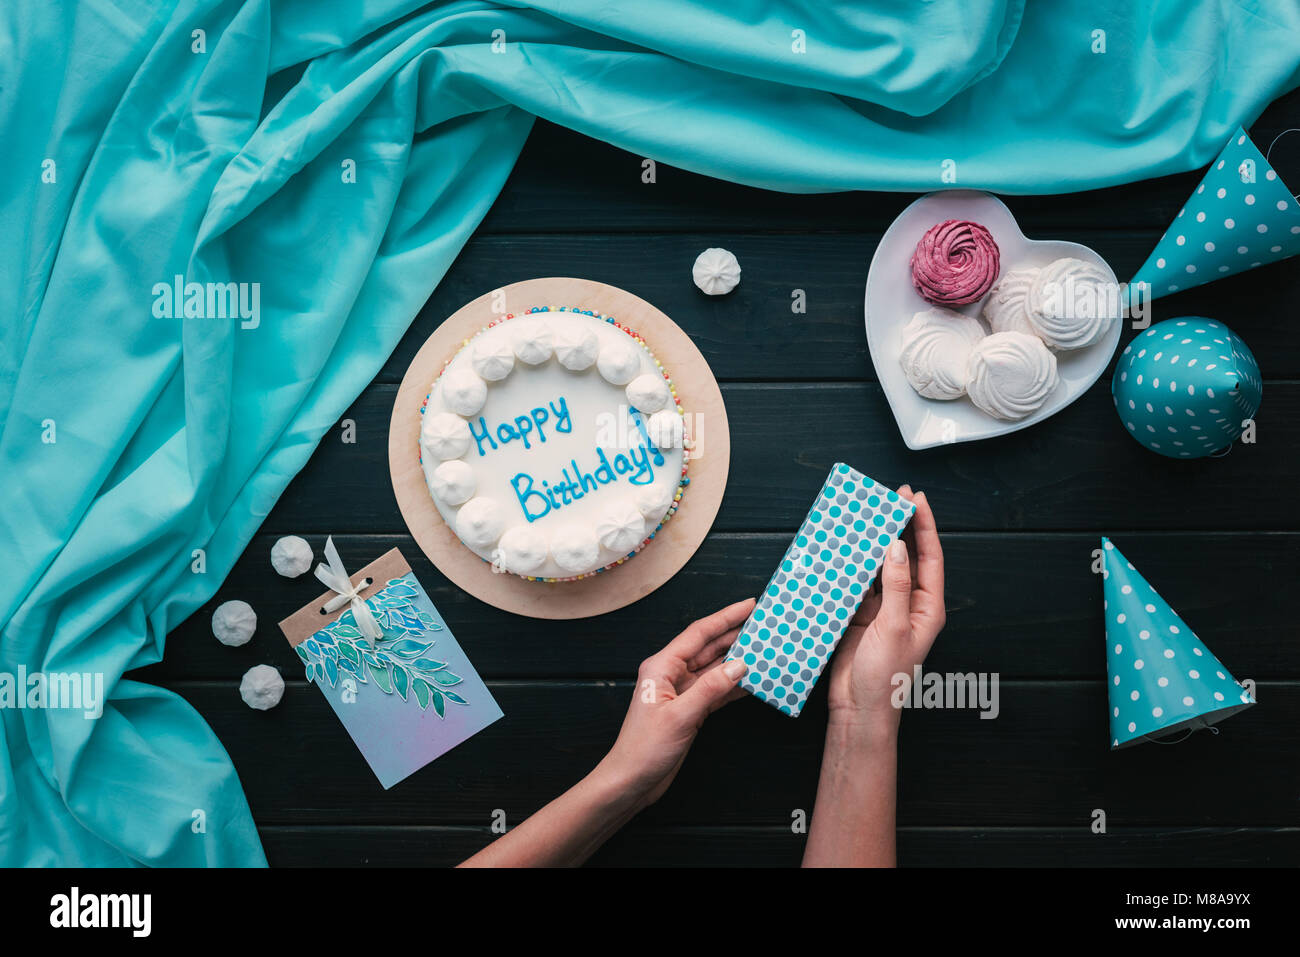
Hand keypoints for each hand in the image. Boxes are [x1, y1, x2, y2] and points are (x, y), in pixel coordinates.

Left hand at [595, 598, 754, 806]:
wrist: (632, 781)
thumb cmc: (645, 748)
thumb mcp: (680, 715)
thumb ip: (711, 688)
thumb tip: (740, 665)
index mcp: (662, 666)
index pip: (699, 633)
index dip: (726, 617)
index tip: (750, 605)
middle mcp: (671, 674)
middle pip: (709, 647)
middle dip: (736, 635)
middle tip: (764, 625)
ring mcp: (682, 692)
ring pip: (715, 668)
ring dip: (738, 660)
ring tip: (765, 649)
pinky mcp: (690, 710)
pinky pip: (717, 690)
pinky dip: (735, 686)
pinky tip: (754, 681)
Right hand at [824, 486, 944, 732]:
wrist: (859, 710)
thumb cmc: (886, 678)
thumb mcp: (894, 628)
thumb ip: (895, 586)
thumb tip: (896, 548)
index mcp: (927, 608)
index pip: (930, 557)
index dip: (924, 525)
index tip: (915, 498)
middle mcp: (908, 605)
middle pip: (907, 556)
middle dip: (901, 527)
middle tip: (890, 497)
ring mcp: (883, 610)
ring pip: (881, 567)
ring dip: (875, 544)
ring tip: (866, 516)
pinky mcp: (859, 616)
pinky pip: (858, 584)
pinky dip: (853, 566)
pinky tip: (845, 549)